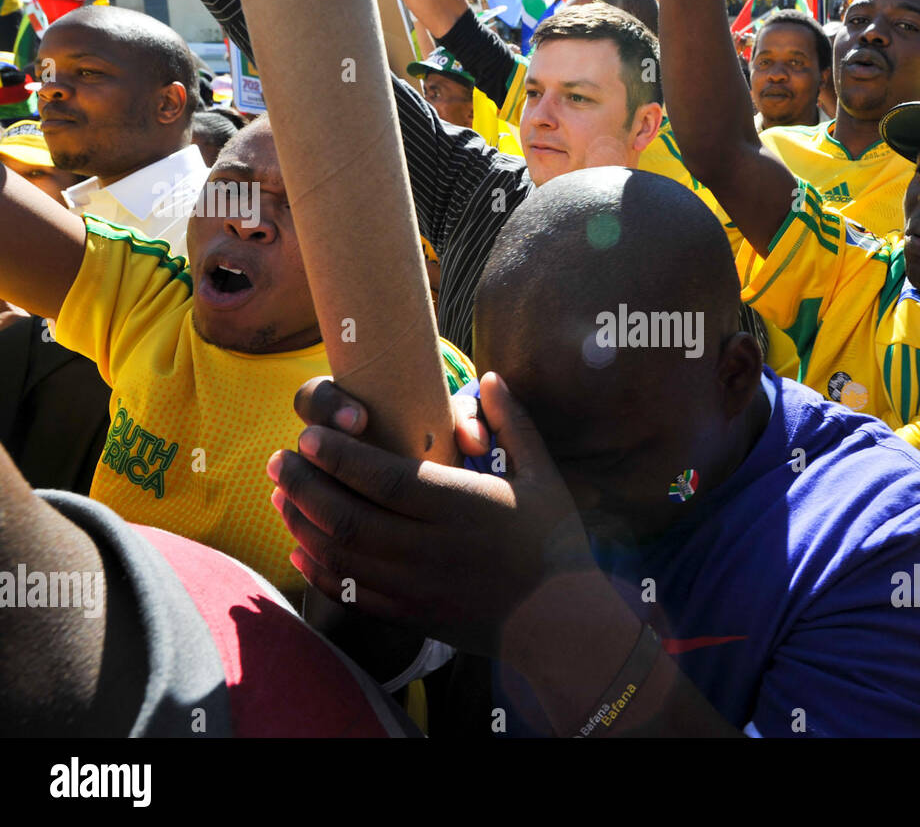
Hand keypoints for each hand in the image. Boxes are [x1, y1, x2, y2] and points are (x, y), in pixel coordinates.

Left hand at [267, 372, 593, 659]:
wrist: (560, 621)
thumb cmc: (555, 541)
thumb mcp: (543, 476)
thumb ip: (512, 424)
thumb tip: (488, 377)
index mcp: (462, 508)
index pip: (384, 479)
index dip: (338, 456)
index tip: (309, 435)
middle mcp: (432, 549)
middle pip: (349, 515)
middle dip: (304, 484)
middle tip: (280, 459)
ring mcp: (415, 587)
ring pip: (340, 554)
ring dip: (301, 522)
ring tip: (281, 494)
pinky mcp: (408, 614)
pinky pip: (348, 592)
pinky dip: (317, 567)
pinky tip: (301, 546)